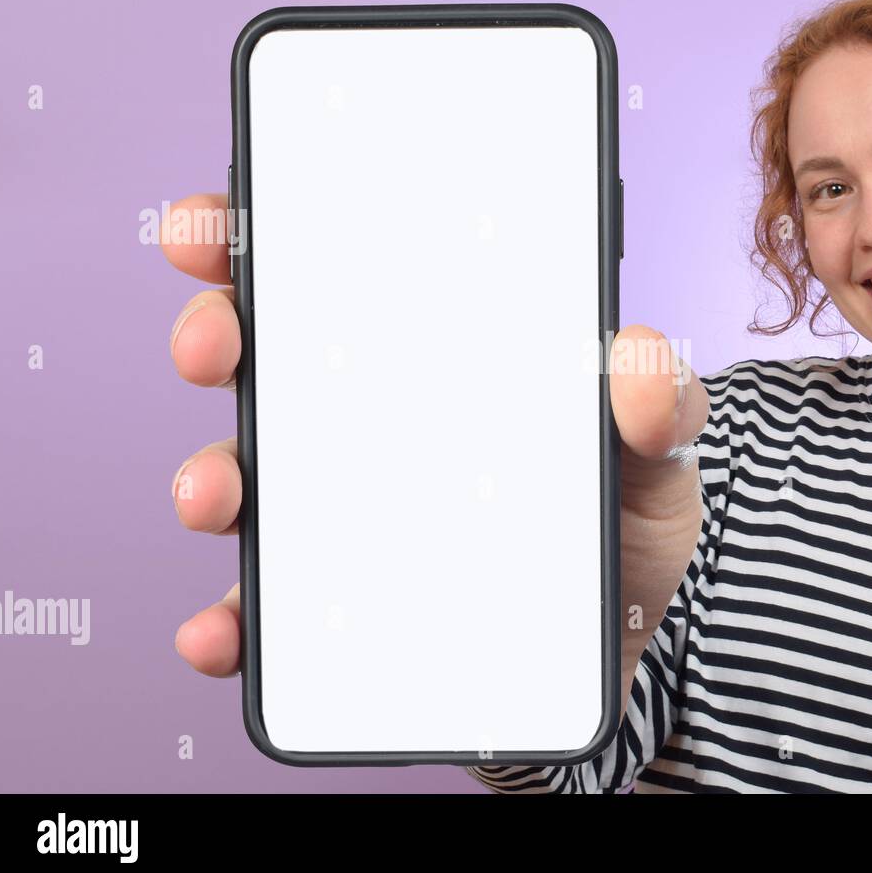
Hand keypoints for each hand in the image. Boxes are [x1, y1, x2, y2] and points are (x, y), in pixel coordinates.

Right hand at [163, 193, 709, 707]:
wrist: (622, 646)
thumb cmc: (625, 528)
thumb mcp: (657, 458)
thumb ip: (662, 408)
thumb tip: (642, 355)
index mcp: (437, 363)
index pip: (338, 280)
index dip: (262, 239)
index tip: (214, 225)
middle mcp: (370, 428)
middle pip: (266, 364)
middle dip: (216, 336)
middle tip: (217, 345)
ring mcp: (344, 518)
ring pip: (245, 481)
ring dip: (209, 479)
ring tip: (217, 495)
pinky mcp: (337, 612)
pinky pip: (264, 614)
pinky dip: (229, 622)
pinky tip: (225, 632)